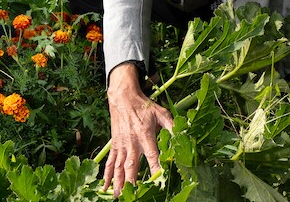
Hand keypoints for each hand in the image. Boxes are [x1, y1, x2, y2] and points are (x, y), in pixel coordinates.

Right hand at [103, 63, 173, 195]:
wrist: (123, 97)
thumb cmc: (144, 106)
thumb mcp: (161, 113)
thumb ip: (172, 125)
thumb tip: (183, 135)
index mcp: (145, 135)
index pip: (152, 155)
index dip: (155, 168)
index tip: (157, 181)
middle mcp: (132, 143)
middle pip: (131, 166)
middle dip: (131, 181)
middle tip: (132, 194)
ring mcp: (122, 145)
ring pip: (119, 167)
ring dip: (118, 182)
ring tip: (117, 196)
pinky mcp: (115, 145)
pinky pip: (110, 162)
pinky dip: (107, 175)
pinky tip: (106, 186)